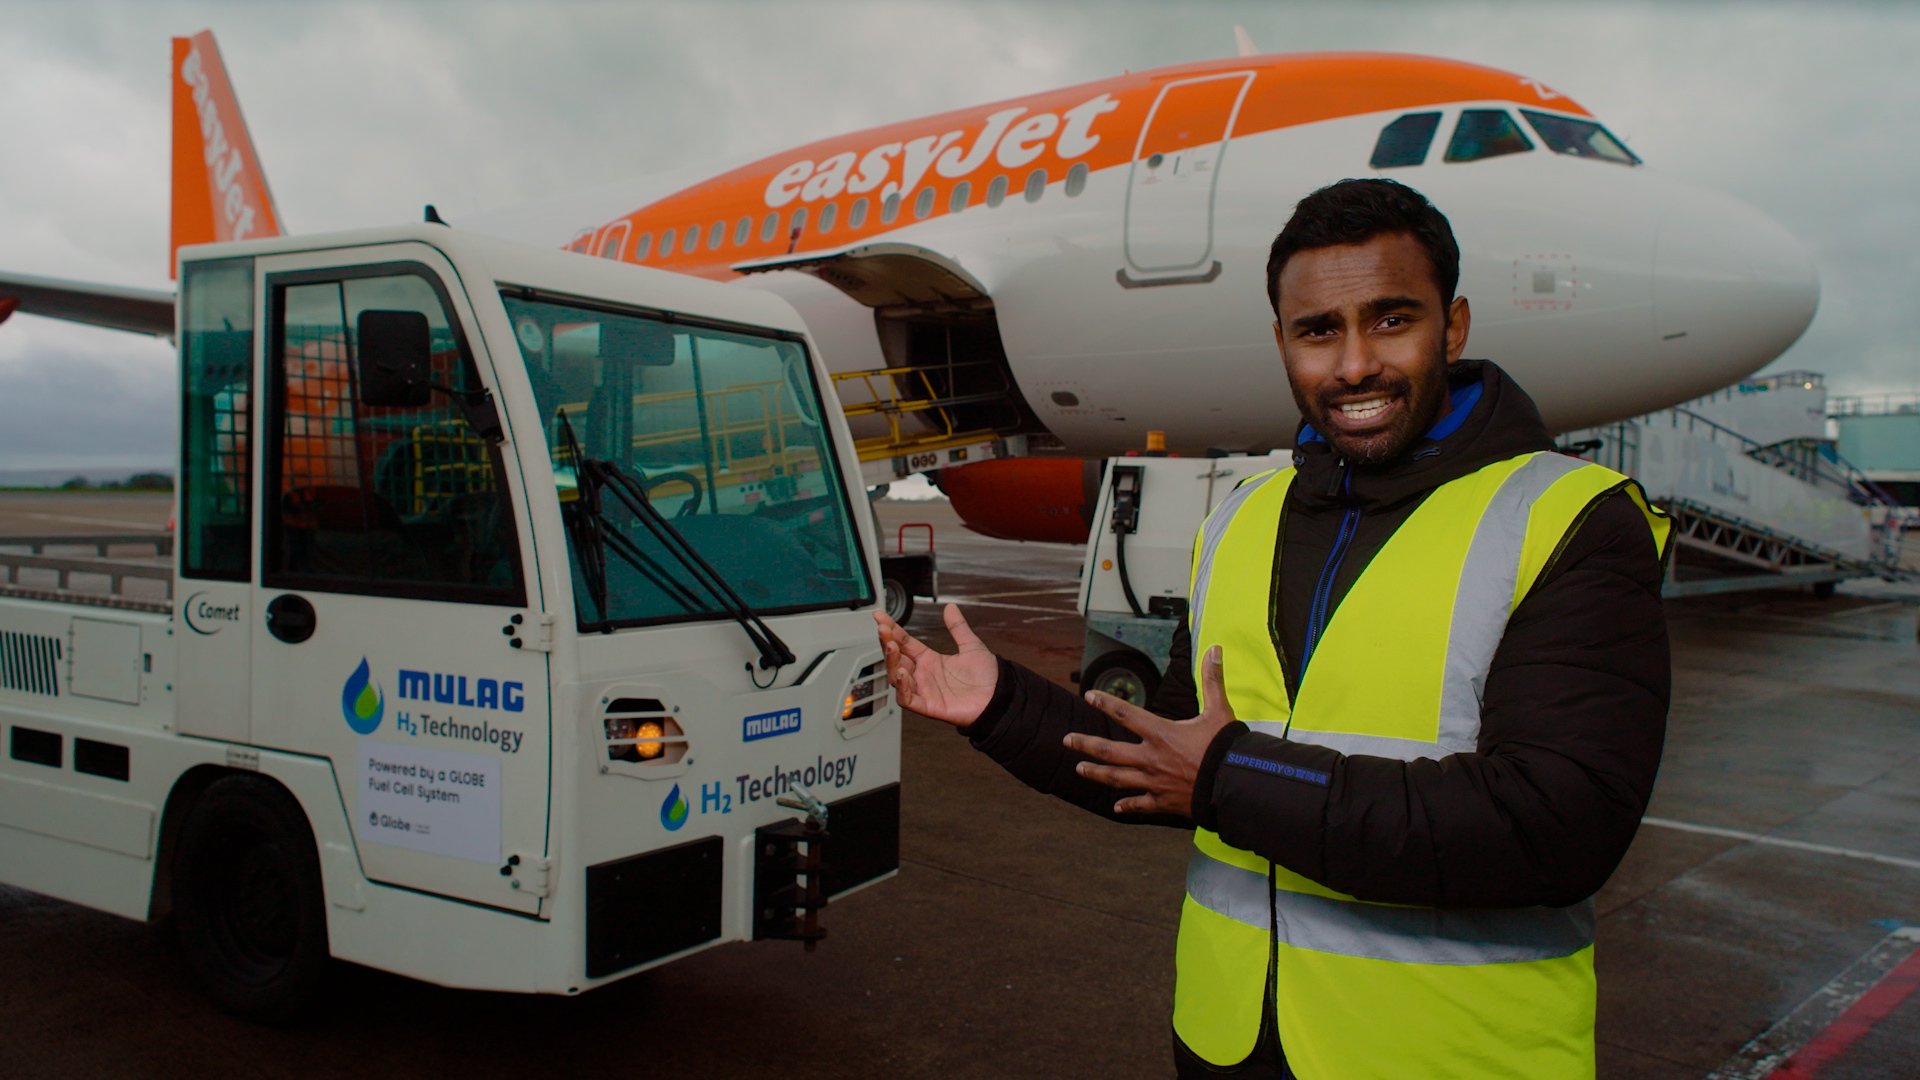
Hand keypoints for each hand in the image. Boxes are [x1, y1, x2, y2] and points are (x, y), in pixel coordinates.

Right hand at [874, 604, 998, 728]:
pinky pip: (908, 699)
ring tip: (891, 647)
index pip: (905, 643)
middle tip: (883, 630)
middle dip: (887, 643)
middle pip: (896, 659)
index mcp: (930, 660)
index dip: (892, 630)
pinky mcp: (928, 706)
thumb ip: (958, 627)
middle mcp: (924, 675)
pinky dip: (902, 688)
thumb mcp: (971, 646)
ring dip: (891, 662)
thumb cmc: (987, 677)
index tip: (881, 617)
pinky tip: (901, 673)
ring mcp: (924, 690)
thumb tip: (950, 607)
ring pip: (897, 678)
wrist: (1001, 697)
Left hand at [1066, 645, 1235, 816]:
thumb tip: (1215, 648)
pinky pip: (1141, 805)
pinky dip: (1128, 805)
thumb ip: (1212, 680)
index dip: (1106, 703)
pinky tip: (1117, 808)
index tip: (1088, 696)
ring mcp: (1154, 782)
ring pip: (1117, 778)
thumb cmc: (1226, 748)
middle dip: (1086, 744)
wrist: (1233, 787)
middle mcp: (1151, 758)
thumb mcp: (1219, 711)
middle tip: (1066, 740)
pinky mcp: (1163, 802)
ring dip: (1097, 773)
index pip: (1126, 714)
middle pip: (1110, 751)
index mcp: (1161, 734)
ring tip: (1079, 770)